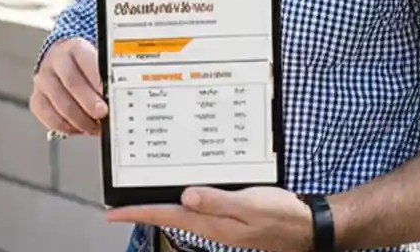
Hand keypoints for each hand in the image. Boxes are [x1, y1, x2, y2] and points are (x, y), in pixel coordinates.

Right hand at [30, 37, 106, 134]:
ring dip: (80, 119)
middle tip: (103, 114)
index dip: (97, 79)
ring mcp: (44, 80)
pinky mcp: (37, 98)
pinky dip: (65, 126)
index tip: (109, 95)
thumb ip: (109, 76)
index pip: (85, 60)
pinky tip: (78, 127)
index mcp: (75, 48)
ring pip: (59, 103)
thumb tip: (124, 97)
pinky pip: (48, 116)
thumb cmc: (86, 66)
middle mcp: (56, 61)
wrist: (63, 62)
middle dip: (89, 102)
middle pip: (71, 82)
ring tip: (94, 125)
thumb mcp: (99, 62)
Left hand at [105, 186, 313, 251]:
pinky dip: (184, 199)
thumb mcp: (250, 205)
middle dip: (143, 210)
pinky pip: (200, 207)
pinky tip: (182, 192)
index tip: (112, 213)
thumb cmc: (281, 216)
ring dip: (161, 204)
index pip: (165, 217)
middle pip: (168, 215)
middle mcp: (211, 225)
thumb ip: (217, 201)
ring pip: (182, 211)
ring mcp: (220, 222)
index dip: (137, 213)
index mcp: (211, 224)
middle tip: (119, 204)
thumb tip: (185, 197)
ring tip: (139, 199)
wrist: (307, 227)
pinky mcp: (229, 216)